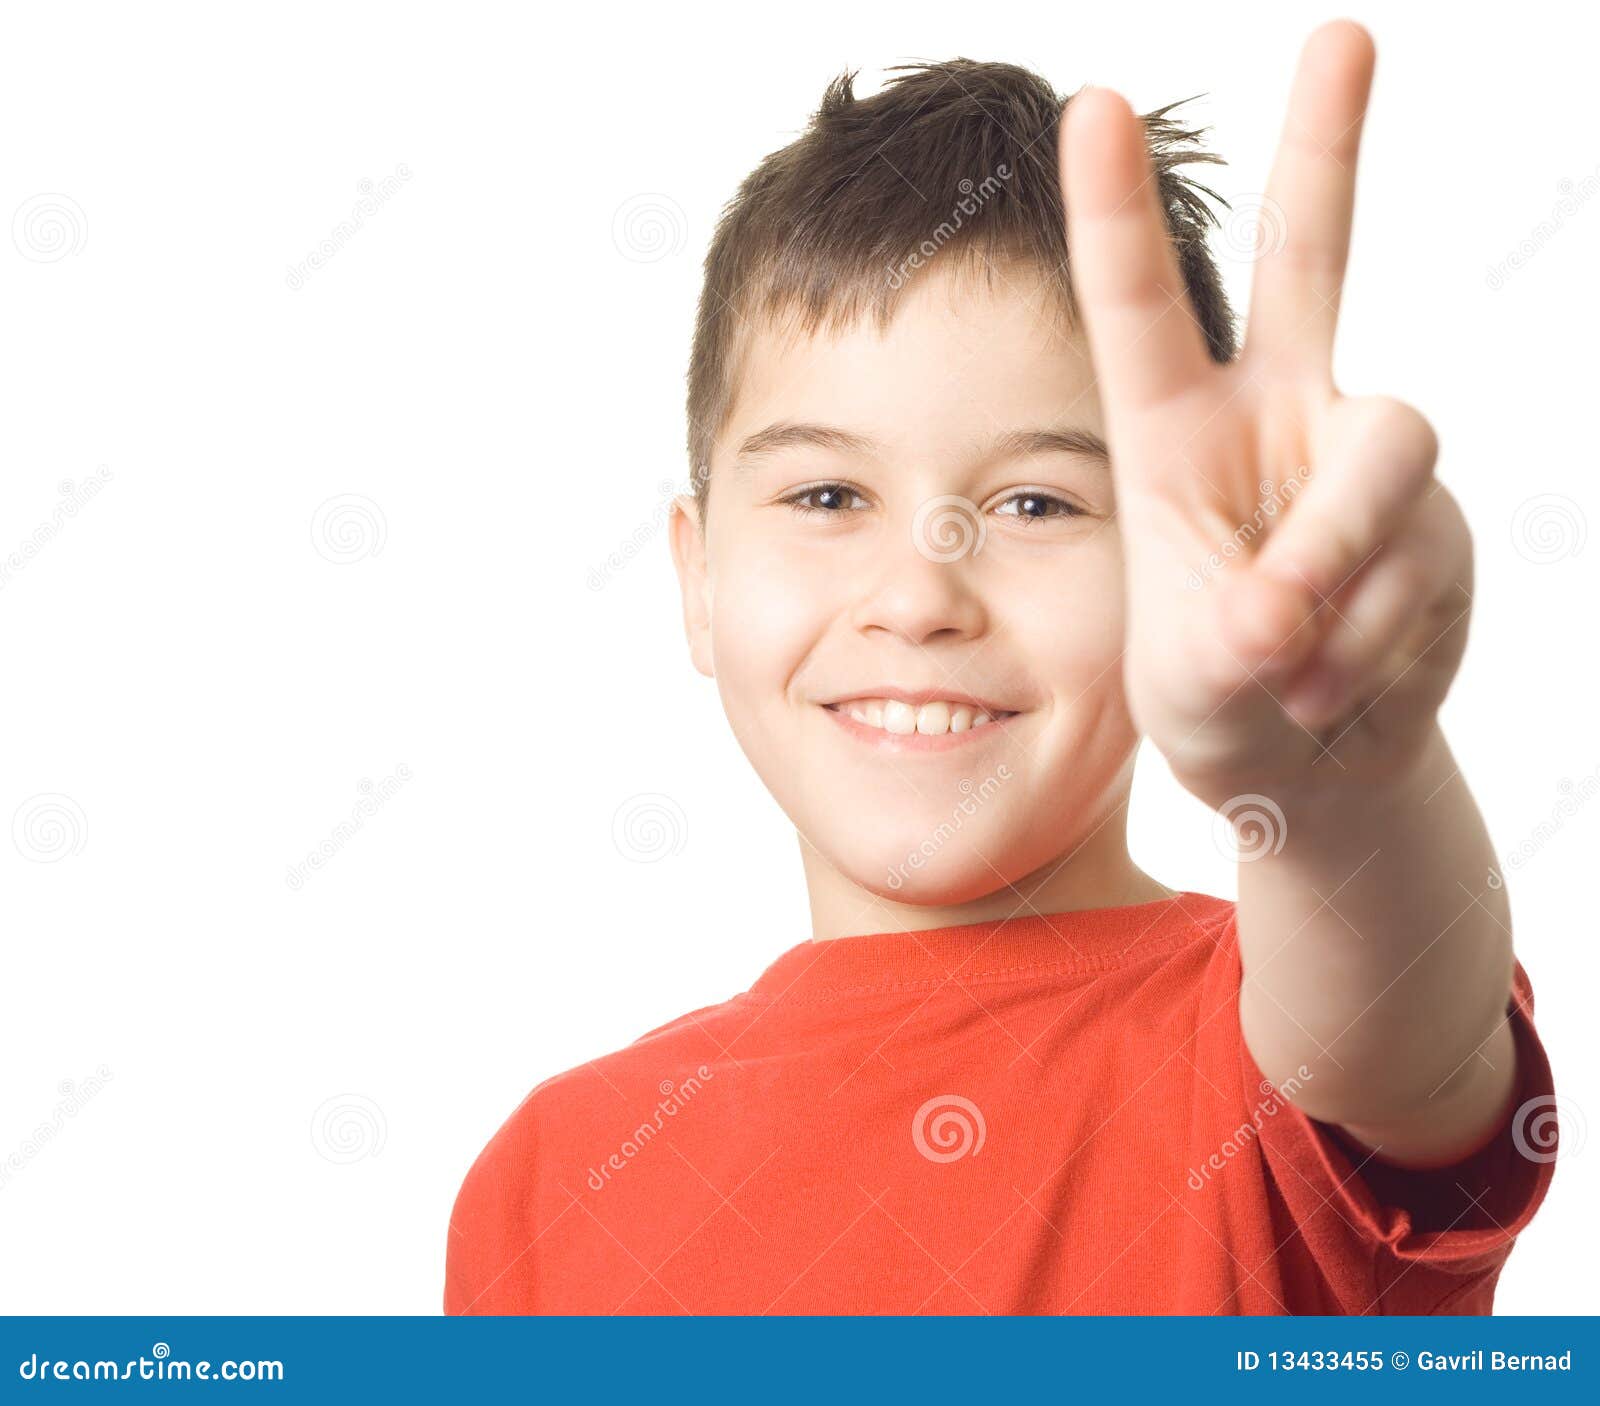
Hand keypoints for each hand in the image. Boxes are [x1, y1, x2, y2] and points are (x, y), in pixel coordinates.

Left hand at [1060, 21, 1470, 805]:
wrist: (1309, 762)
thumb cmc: (1218, 695)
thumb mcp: (1190, 676)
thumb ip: (1227, 640)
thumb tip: (1286, 610)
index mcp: (1178, 434)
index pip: (1142, 314)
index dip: (1116, 216)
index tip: (1092, 105)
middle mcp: (1282, 418)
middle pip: (1318, 263)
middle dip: (1328, 149)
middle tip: (1341, 30)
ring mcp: (1369, 462)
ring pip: (1380, 476)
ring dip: (1331, 591)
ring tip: (1285, 673)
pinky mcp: (1439, 519)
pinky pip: (1415, 573)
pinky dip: (1367, 650)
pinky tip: (1333, 688)